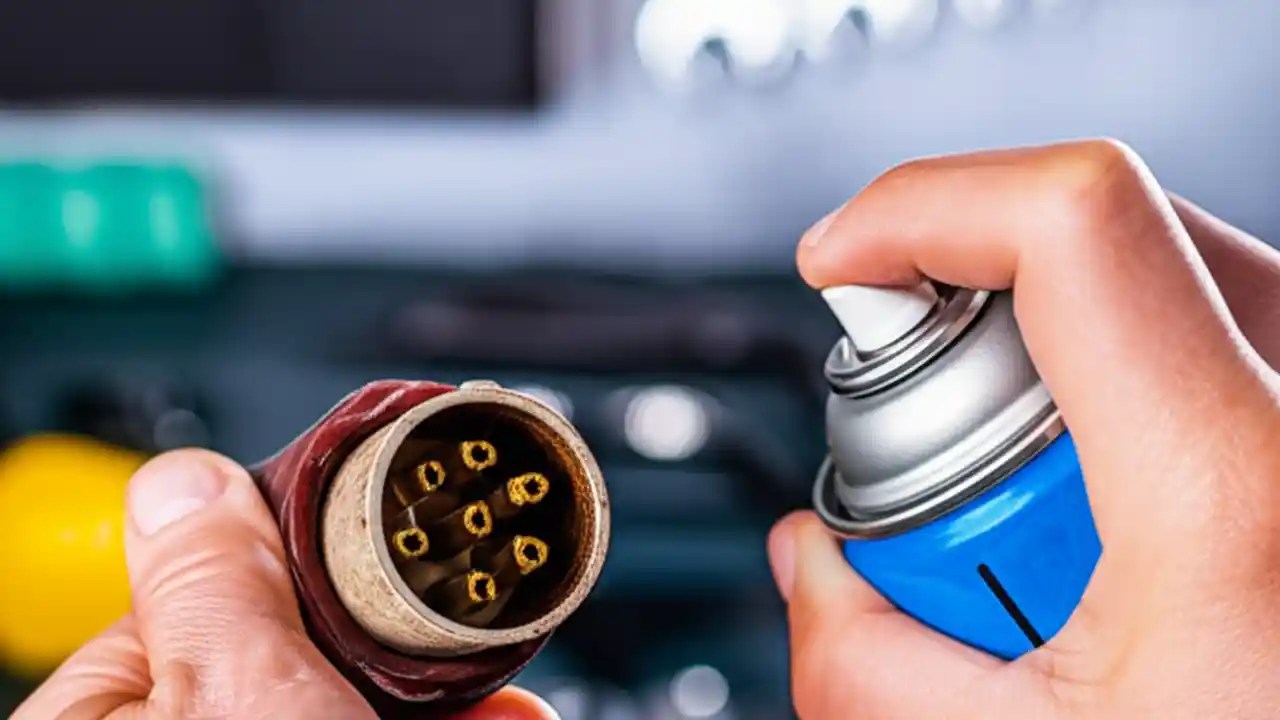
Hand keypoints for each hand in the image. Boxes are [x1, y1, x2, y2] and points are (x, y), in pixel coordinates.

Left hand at [15, 450, 555, 719]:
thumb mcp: (230, 692)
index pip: (209, 598)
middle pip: (312, 655)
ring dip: (461, 696)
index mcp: (114, 717)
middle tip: (472, 638)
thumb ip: (210, 579)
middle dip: (406, 645)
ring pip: (373, 700)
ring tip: (514, 698)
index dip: (309, 565)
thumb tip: (185, 475)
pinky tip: (511, 717)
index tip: (388, 544)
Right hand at [771, 140, 1279, 718]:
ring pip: (1167, 287)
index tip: (843, 264)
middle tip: (934, 452)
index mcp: (1238, 491)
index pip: (1069, 222)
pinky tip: (1119, 523)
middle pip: (1102, 246)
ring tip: (1048, 524)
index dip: (919, 208)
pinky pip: (1222, 342)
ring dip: (1052, 364)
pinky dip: (1130, 394)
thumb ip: (870, 666)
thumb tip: (813, 567)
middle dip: (967, 319)